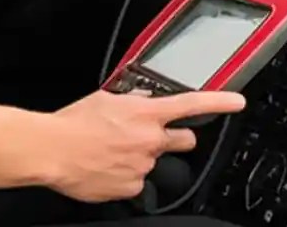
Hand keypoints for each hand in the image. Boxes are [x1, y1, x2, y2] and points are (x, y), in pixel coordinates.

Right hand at [45, 89, 245, 202]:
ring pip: (152, 161)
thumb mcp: (102, 99)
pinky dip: (123, 175)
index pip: (191, 104)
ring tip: (108, 152)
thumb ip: (130, 101)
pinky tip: (103, 167)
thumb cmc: (69, 124)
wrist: (50, 150)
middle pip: (183, 140)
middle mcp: (149, 140)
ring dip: (137, 156)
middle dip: (172, 137)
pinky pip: (135, 181)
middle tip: (148, 136)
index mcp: (144, 114)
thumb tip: (142, 101)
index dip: (219, 102)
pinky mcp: (132, 187)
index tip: (236, 102)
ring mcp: (143, 166)